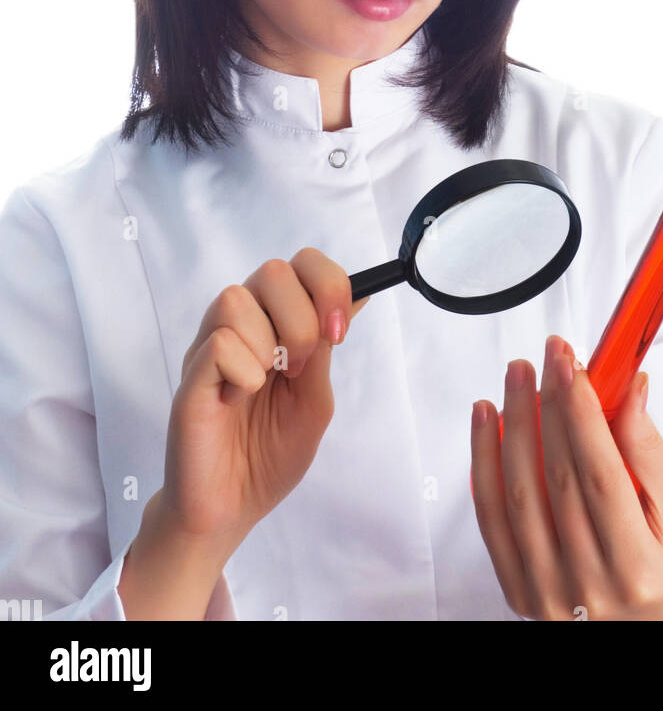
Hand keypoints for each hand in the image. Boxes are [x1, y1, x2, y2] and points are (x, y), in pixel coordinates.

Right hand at [160, 250, 368, 561]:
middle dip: (301, 316)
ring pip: (237, 298)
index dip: (328, 284)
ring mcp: (210, 349)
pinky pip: (218, 343)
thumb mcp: (314, 399)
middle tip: (301, 366)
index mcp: (274, 325)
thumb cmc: (269, 456)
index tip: (339, 330)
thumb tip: (361, 294)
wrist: (231, 510)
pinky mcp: (190, 378)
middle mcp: (240, 327)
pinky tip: (240, 398)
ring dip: (268, 342)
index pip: (301, 264)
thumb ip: (326, 346)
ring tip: (267, 383)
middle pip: (273, 271)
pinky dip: (244, 371)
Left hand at [470, 335, 662, 620]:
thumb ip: (652, 449)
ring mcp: (548, 592)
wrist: (653, 629)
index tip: (573, 367)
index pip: (602, 475)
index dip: (582, 413)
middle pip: (557, 477)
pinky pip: (491, 519)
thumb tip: (628, 389)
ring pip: (517, 493)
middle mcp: (590, 585)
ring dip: (511, 423)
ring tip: (517, 377)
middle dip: (548, 404)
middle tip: (547, 358)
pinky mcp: (519, 590)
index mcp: (639, 566)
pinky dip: (483, 463)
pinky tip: (486, 421)